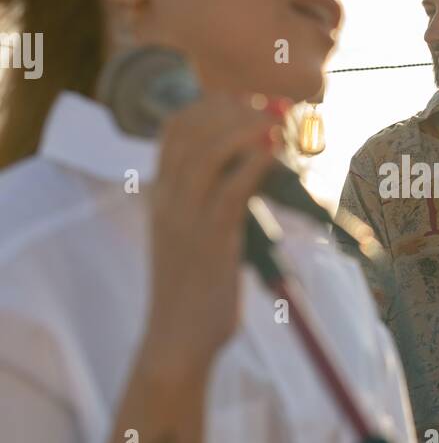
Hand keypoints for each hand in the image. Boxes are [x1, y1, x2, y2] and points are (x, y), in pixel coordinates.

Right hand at [142, 94, 286, 378]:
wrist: (176, 340)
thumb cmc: (192, 291)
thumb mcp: (190, 237)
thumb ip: (209, 203)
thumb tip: (248, 172)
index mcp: (160, 196)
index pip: (173, 130)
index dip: (208, 106)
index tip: (242, 102)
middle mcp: (167, 200)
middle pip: (191, 130)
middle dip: (231, 109)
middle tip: (267, 109)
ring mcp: (186, 218)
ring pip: (210, 151)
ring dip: (246, 128)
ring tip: (275, 123)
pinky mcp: (212, 239)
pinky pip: (233, 188)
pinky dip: (255, 162)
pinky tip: (275, 154)